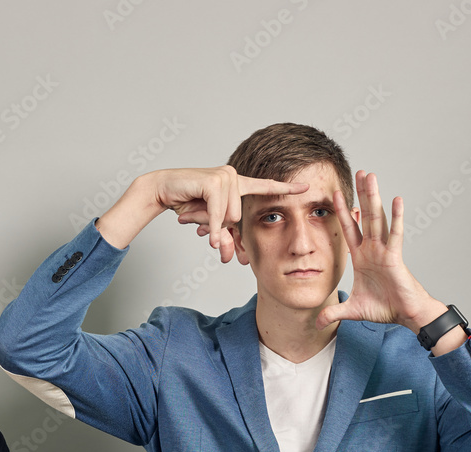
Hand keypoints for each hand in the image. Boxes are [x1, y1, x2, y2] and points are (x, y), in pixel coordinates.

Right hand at [162, 166, 308, 261]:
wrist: (162, 190)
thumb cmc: (185, 203)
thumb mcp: (209, 223)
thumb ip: (224, 236)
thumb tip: (231, 257)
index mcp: (237, 183)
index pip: (266, 186)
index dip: (287, 187)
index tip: (308, 187)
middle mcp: (233, 176)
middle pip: (239, 216)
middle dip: (221, 226)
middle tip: (203, 221)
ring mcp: (225, 177)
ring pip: (230, 216)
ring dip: (211, 222)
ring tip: (195, 211)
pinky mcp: (214, 182)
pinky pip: (220, 215)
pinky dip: (213, 228)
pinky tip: (209, 236)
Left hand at [316, 171, 441, 331]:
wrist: (405, 315)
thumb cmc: (385, 308)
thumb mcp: (352, 310)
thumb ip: (333, 313)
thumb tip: (316, 323)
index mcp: (362, 257)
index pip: (349, 229)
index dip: (342, 212)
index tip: (335, 194)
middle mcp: (373, 249)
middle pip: (364, 215)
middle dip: (361, 194)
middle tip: (360, 172)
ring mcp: (384, 251)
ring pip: (377, 218)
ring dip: (374, 197)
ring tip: (372, 176)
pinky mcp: (395, 257)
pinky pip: (395, 234)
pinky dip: (397, 218)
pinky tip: (396, 199)